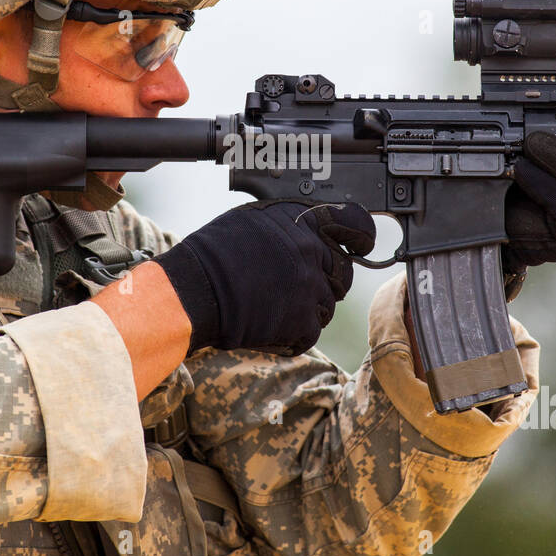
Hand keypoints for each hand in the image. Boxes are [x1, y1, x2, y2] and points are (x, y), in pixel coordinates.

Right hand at [154, 200, 375, 354]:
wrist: (194, 289)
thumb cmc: (214, 253)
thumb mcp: (254, 220)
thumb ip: (290, 225)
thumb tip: (309, 233)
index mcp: (303, 221)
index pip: (353, 223)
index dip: (361, 237)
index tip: (361, 245)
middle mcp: (312, 249)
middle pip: (342, 272)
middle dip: (325, 282)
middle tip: (295, 288)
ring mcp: (310, 285)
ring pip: (328, 305)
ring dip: (308, 310)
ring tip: (274, 308)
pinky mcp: (303, 318)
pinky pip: (312, 331)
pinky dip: (293, 334)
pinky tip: (270, 328)